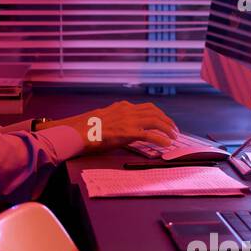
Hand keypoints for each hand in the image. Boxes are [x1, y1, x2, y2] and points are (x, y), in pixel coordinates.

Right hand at [49, 100, 178, 150]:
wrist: (75, 132)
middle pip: (155, 112)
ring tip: (174, 137)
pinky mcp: (128, 133)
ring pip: (156, 121)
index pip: (146, 107)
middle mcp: (127, 110)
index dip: (159, 114)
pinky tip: (167, 144)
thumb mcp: (102, 118)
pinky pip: (151, 135)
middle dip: (167, 120)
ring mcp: (128, 121)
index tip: (164, 122)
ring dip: (168, 129)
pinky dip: (161, 139)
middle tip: (174, 130)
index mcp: (121, 107)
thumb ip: (114, 120)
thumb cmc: (84, 128)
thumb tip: (120, 128)